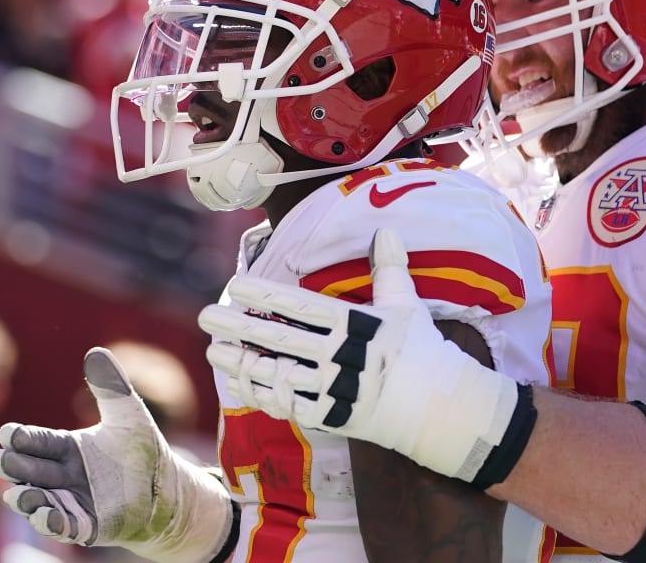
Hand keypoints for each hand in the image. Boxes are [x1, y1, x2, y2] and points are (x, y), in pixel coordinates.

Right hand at [0, 347, 232, 561]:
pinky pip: (63, 525)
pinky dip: (51, 521)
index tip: (7, 433)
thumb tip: (96, 352)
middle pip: (32, 470)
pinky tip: (44, 514)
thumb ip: (110, 387)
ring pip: (38, 499)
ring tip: (18, 493)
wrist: (166, 489)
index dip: (22, 438)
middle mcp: (63, 476)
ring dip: (26, 498)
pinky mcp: (85, 525)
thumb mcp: (128, 415)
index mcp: (68, 448)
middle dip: (14, 466)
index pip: (39, 442)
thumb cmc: (143, 451)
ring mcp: (71, 501)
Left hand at [200, 229, 517, 481]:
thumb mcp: (408, 305)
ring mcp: (334, 389)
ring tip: (213, 351)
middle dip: (238, 327)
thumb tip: (385, 229)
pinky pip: (288, 407)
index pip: (301, 307)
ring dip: (241, 363)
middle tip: (206, 316)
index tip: (236, 284)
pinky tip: (242, 383)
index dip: (266, 295)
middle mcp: (340, 357)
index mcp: (356, 325)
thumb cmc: (422, 350)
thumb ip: (390, 269)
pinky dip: (262, 395)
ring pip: (276, 375)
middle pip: (279, 340)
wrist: (439, 408)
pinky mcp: (332, 416)